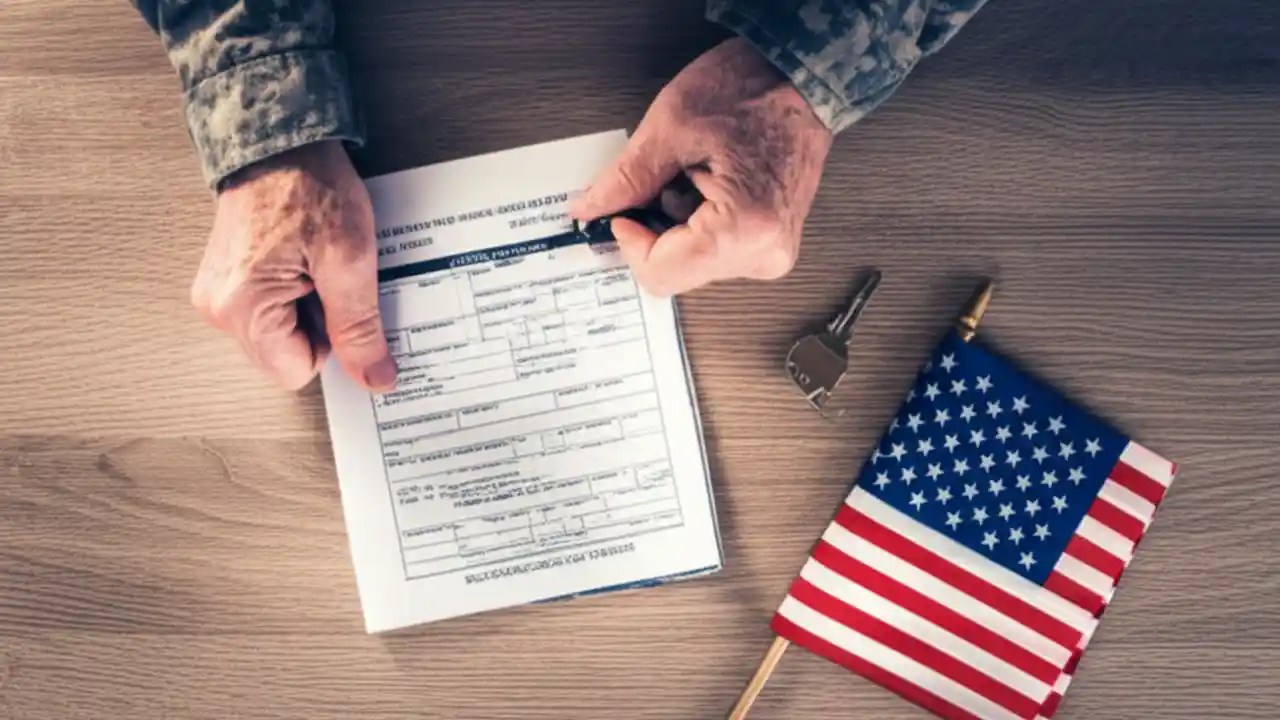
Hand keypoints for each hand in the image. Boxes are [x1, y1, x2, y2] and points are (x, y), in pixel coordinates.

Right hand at [190, 141, 396, 391]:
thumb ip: (359, 328)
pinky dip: (297, 291)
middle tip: (330, 273)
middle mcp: (218, 308)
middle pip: (286, 354)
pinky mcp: (229, 278)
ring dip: (310, 305)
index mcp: (241, 309)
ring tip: (317, 259)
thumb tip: (375, 379)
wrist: (279, 138)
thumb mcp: (349, 260)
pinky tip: (305, 256)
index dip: (332, 341)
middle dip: (320, 323)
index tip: (340, 297)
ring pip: (282, 332)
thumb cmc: (309, 186)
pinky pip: (272, 308)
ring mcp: (219, 293)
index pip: (298, 371)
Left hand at [570, 37, 832, 295]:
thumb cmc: (754, 91)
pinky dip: (697, 221)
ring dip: (677, 222)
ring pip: (691, 261)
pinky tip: (709, 182)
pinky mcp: (771, 244)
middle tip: (665, 178)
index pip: (660, 275)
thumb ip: (626, 178)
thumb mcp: (672, 127)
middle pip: (676, 271)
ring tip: (696, 173)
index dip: (630, 241)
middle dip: (655, 228)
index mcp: (743, 231)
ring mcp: (772, 252)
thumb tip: (591, 208)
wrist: (805, 78)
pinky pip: (714, 250)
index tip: (623, 208)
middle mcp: (764, 254)